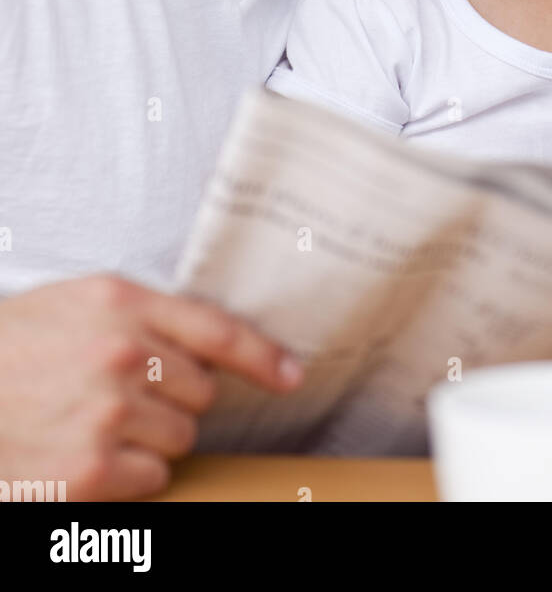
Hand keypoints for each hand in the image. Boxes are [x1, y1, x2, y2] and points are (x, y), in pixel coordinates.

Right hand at [0, 273, 303, 499]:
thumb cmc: (12, 347)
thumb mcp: (76, 303)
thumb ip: (140, 315)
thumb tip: (206, 347)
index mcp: (120, 303)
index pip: (216, 329)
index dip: (262, 356)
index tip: (292, 374)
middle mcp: (120, 354)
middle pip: (201, 393)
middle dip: (172, 400)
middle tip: (119, 396)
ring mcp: (106, 413)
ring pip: (180, 439)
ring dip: (149, 440)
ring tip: (94, 423)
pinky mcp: (89, 471)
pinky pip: (154, 479)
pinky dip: (128, 477)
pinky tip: (86, 456)